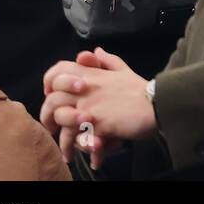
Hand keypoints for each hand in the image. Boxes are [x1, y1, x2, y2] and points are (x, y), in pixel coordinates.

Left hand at [41, 47, 155, 168]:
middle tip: (52, 127)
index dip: (50, 82)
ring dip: (59, 133)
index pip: (59, 70)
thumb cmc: (141, 90)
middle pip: (52, 97)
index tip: (51, 94)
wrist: (157, 104)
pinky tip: (79, 152)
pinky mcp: (96, 122)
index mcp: (92, 74)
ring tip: (64, 146)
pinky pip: (75, 135)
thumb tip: (96, 51)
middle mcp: (86, 88)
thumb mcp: (124, 70)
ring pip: (60, 117)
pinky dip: (75, 146)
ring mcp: (90, 105)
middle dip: (47, 114)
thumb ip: (108, 61)